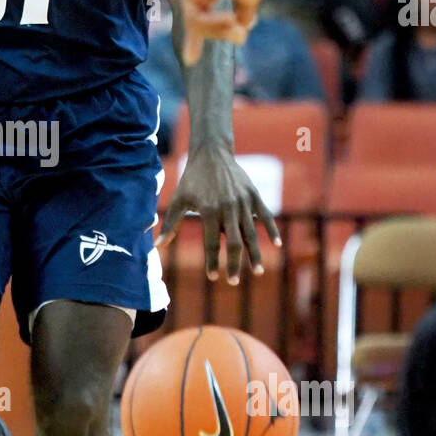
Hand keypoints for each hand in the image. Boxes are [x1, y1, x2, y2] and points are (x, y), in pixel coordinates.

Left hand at [157, 143, 280, 283]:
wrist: (212, 153)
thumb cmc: (192, 179)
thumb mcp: (179, 199)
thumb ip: (171, 223)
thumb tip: (157, 245)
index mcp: (208, 211)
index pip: (212, 243)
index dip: (212, 261)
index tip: (212, 277)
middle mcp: (228, 208)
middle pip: (234, 243)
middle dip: (235, 265)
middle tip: (233, 281)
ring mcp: (243, 202)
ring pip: (251, 233)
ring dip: (255, 254)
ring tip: (258, 271)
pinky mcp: (253, 195)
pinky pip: (265, 215)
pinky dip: (272, 230)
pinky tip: (277, 245)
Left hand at [178, 0, 268, 64]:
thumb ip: (242, 15)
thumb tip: (241, 32)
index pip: (199, 21)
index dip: (195, 40)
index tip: (190, 60)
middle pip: (198, 25)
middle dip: (219, 34)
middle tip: (239, 36)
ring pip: (196, 24)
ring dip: (219, 30)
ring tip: (237, 28)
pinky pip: (195, 17)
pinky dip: (213, 23)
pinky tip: (230, 19)